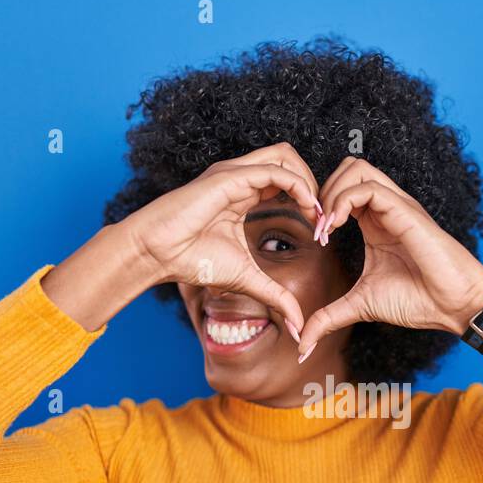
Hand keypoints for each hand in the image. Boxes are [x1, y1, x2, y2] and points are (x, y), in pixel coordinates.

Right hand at [124, 142, 325, 334]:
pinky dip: (297, 186)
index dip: (309, 202)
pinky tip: (307, 209)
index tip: (321, 231)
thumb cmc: (192, 260)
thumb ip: (276, 297)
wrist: (158, 254)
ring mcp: (234, 173)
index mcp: (244, 194)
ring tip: (317, 212)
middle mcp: (240, 178)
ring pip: (285, 156)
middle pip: (290, 160)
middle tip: (324, 218)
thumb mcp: (247, 280)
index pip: (287, 181)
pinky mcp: (229, 177)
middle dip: (314, 185)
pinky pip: (274, 170)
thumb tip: (299, 326)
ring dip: (309, 181)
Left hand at [297, 157, 482, 357]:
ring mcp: (397, 207)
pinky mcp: (406, 212)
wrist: (454, 306)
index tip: (314, 238)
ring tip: (325, 227)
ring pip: (356, 168)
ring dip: (331, 193)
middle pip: (347, 168)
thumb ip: (330, 317)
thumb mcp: (361, 306)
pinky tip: (336, 228)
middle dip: (322, 192)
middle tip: (316, 227)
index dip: (320, 206)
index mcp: (376, 223)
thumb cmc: (419, 301)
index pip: (343, 189)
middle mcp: (386, 209)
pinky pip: (369, 188)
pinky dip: (344, 202)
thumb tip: (303, 343)